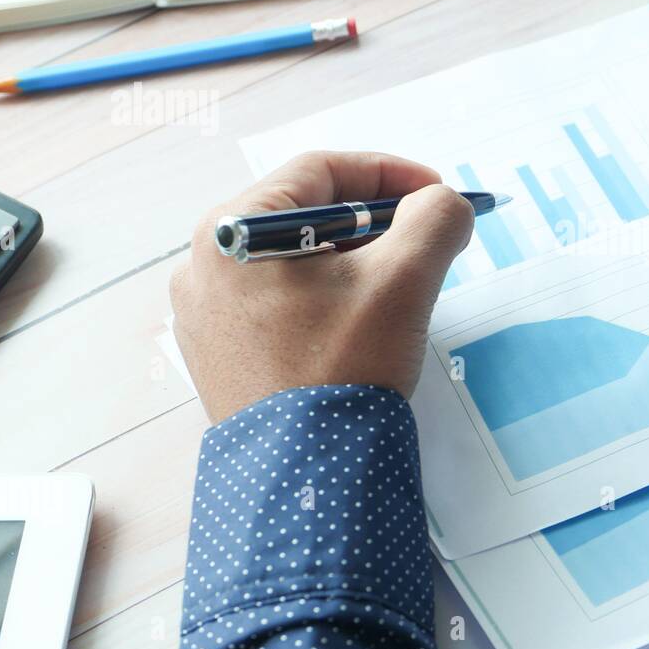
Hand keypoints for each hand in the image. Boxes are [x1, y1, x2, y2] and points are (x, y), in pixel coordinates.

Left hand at [170, 151, 474, 423]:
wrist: (306, 476)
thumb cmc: (344, 367)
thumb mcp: (404, 281)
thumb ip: (434, 221)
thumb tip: (445, 204)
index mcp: (231, 230)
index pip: (320, 171)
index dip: (390, 173)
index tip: (437, 192)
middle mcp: (203, 264)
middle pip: (304, 214)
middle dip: (374, 219)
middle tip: (424, 236)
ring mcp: (204, 313)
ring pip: (292, 259)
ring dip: (352, 257)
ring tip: (400, 281)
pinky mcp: (218, 354)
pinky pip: (278, 301)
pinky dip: (325, 295)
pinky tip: (362, 321)